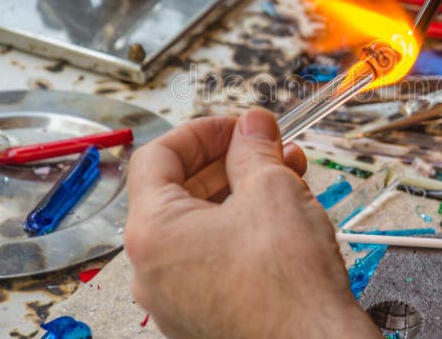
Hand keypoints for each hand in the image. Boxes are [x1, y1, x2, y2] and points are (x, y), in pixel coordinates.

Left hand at [125, 109, 380, 338]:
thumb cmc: (289, 285)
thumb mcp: (272, 189)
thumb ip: (254, 148)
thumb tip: (252, 126)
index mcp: (152, 233)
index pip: (158, 157)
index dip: (202, 131)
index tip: (237, 125)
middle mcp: (152, 271)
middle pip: (180, 192)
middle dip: (229, 161)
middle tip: (267, 145)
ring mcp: (176, 299)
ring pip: (202, 227)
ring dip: (242, 193)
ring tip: (287, 175)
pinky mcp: (203, 317)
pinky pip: (213, 259)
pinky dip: (241, 230)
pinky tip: (282, 216)